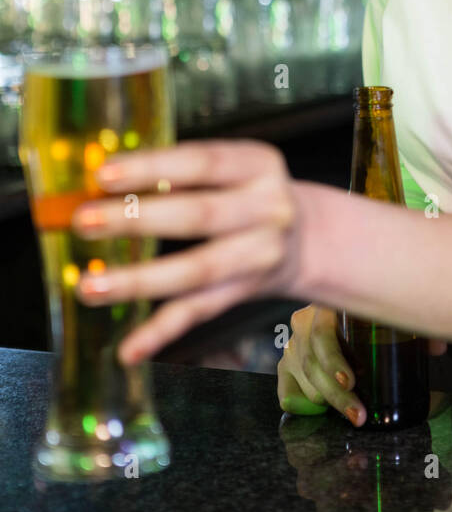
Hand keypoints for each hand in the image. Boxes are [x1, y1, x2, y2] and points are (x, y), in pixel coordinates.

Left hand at [69, 140, 298, 364]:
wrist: (308, 237)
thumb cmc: (250, 194)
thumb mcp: (234, 169)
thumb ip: (182, 172)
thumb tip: (104, 182)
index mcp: (259, 166)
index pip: (203, 163)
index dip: (153, 167)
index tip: (104, 173)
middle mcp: (267, 209)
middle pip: (198, 216)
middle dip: (136, 219)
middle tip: (84, 221)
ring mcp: (259, 255)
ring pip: (195, 271)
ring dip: (139, 280)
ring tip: (91, 285)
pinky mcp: (245, 293)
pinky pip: (199, 313)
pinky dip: (162, 332)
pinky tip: (129, 348)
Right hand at [279, 304, 446, 427]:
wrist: (333, 296)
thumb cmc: (362, 312)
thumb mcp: (384, 313)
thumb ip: (412, 329)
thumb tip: (437, 346)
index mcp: (326, 307)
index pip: (322, 336)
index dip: (334, 362)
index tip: (351, 381)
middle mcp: (303, 324)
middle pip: (313, 363)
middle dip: (337, 394)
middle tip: (359, 414)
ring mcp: (291, 344)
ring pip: (303, 378)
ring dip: (325, 400)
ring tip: (351, 414)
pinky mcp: (285, 363)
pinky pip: (285, 388)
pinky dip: (299, 402)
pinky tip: (318, 412)